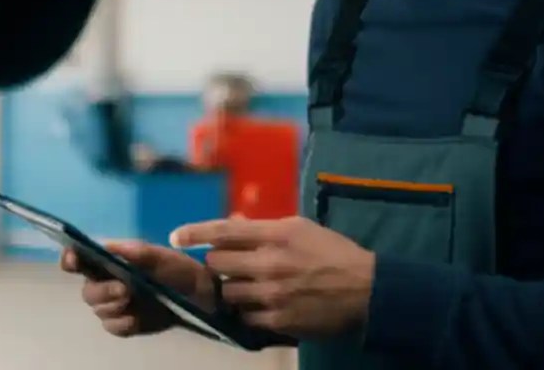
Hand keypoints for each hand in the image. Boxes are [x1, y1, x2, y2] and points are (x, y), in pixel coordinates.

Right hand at [60, 241, 212, 337]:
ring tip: (131, 299)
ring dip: (112, 306)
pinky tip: (133, 319)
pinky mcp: (124, 324)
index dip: (70, 259)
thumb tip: (110, 247)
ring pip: (98, 310)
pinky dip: (121, 323)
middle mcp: (104, 283)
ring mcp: (113, 306)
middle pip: (87, 291)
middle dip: (102, 290)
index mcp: (107, 263)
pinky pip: (113, 327)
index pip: (79, 260)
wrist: (196, 293)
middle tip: (124, 289)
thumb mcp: (159, 255)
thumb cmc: (174, 267)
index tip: (74, 259)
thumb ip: (136, 252)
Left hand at [171, 216, 374, 338]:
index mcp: (275, 234)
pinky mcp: (278, 320)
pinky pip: (245, 317)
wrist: (367, 290)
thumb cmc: (334, 253)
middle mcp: (269, 262)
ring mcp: (272, 294)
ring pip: (227, 293)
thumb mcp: (300, 228)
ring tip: (250, 287)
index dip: (195, 233)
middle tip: (232, 266)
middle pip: (217, 264)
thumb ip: (264, 228)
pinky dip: (248, 311)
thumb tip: (234, 224)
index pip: (224, 230)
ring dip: (232, 290)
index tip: (175, 237)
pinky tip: (262, 305)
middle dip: (219, 264)